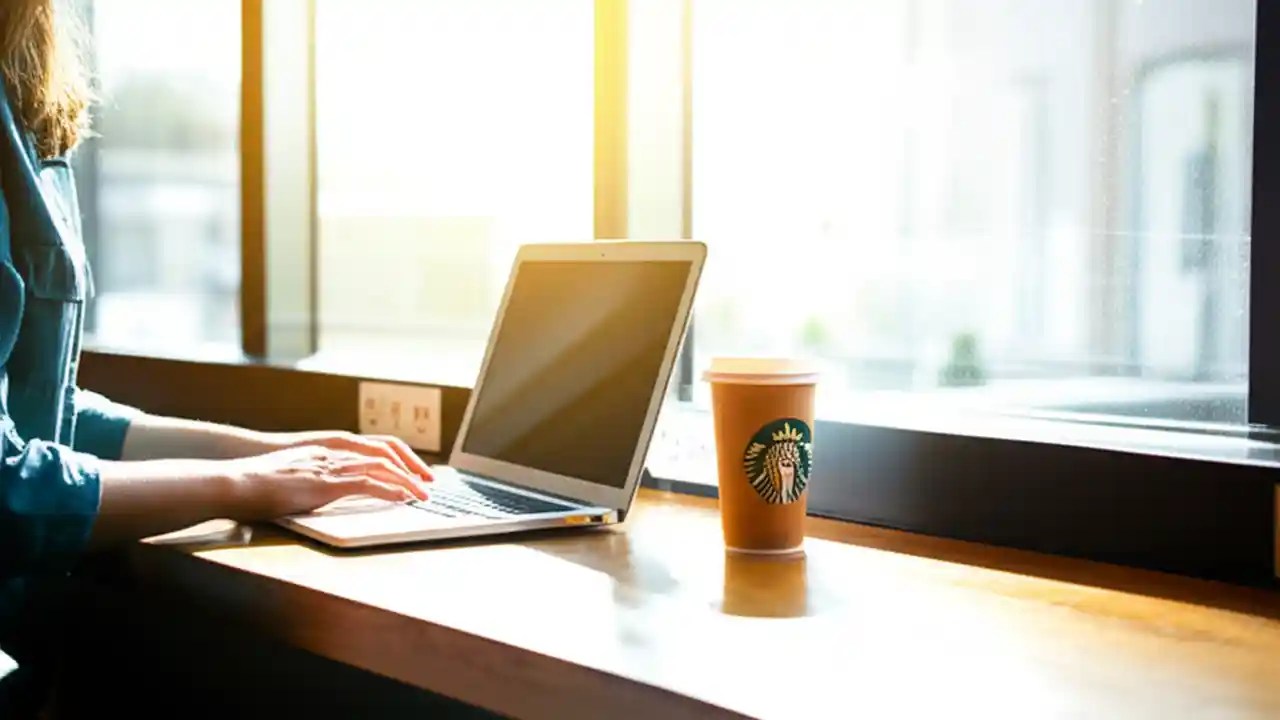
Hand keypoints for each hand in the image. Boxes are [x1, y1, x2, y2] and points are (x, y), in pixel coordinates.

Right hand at [265, 430, 433, 483]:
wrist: (236, 481)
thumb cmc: (260, 481)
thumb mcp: (299, 472)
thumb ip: (320, 476)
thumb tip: (334, 490)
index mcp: (329, 447)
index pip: (376, 444)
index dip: (402, 455)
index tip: (418, 469)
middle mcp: (334, 451)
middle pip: (386, 450)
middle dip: (413, 466)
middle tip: (430, 481)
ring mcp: (330, 465)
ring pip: (382, 466)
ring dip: (408, 480)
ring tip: (424, 494)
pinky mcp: (324, 483)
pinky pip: (367, 483)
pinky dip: (391, 490)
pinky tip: (404, 498)